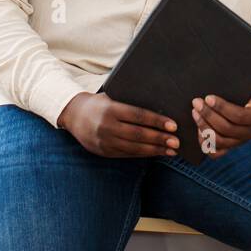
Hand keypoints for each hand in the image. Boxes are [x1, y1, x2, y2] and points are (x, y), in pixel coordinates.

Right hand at [57, 92, 179, 157]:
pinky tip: (156, 153)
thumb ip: (131, 100)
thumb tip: (161, 104)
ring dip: (155, 150)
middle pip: (139, 134)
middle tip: (177, 141)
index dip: (157, 122)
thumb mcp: (113, 96)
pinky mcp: (104, 151)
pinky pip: (128, 154)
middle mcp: (107, 126)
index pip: (139, 116)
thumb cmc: (100, 102)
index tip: (173, 125)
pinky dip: (144, 154)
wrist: (73, 114)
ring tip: (171, 150)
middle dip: (160, 139)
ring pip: (135, 148)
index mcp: (111, 109)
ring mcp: (105, 141)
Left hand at [191, 81, 250, 159]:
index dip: (222, 108)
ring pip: (219, 141)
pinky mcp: (230, 147)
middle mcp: (249, 133)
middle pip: (226, 129)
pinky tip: (198, 130)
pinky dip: (205, 144)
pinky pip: (216, 152)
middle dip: (209, 115)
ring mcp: (239, 142)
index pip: (238, 116)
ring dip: (204, 127)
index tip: (208, 98)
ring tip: (195, 113)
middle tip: (197, 103)